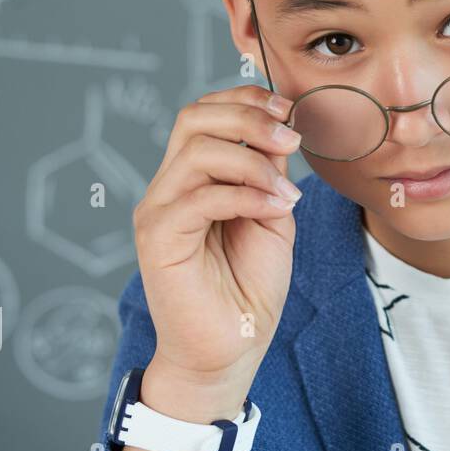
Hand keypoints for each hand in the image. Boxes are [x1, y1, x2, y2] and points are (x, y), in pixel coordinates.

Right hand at [132, 85, 303, 394]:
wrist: (229, 350)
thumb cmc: (248, 288)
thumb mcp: (271, 216)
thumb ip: (269, 174)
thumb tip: (282, 131)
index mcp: (193, 178)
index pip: (203, 114)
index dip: (244, 100)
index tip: (289, 111)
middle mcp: (169, 188)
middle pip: (193, 118)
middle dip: (248, 117)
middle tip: (291, 138)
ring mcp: (159, 211)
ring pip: (196, 152)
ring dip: (252, 162)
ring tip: (285, 192)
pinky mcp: (158, 240)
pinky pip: (199, 197)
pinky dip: (245, 195)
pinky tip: (274, 209)